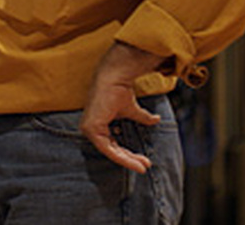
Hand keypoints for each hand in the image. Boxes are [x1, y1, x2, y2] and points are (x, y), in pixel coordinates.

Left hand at [78, 42, 166, 173]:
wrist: (114, 78)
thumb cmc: (119, 91)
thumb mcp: (131, 110)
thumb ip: (141, 117)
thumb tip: (156, 120)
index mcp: (97, 126)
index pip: (113, 145)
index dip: (128, 154)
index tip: (144, 161)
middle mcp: (90, 129)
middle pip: (112, 150)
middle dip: (130, 159)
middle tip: (145, 166)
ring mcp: (88, 129)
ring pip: (111, 152)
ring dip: (128, 160)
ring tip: (144, 166)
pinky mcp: (91, 129)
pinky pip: (108, 149)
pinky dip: (122, 156)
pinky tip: (136, 162)